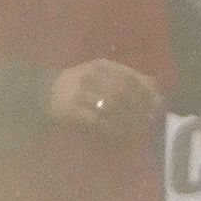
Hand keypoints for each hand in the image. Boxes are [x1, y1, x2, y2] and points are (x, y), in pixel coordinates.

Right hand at [47, 59, 162, 143]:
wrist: (42, 91)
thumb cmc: (78, 82)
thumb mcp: (101, 72)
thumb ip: (126, 76)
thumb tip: (155, 86)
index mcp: (101, 66)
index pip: (130, 78)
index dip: (146, 92)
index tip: (158, 105)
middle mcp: (91, 77)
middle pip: (122, 93)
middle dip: (139, 108)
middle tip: (151, 120)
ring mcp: (80, 94)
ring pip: (111, 107)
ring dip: (127, 120)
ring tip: (138, 130)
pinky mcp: (72, 111)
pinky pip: (96, 121)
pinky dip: (111, 128)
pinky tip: (120, 134)